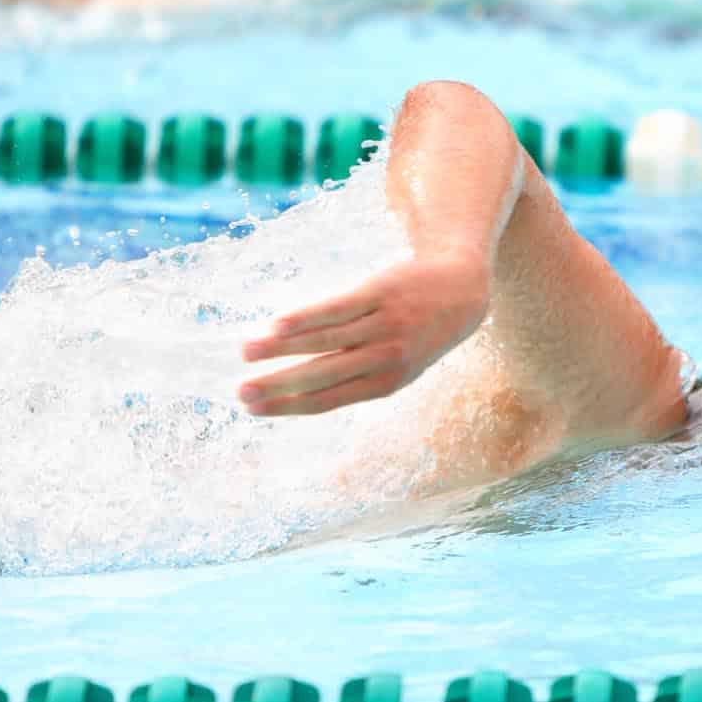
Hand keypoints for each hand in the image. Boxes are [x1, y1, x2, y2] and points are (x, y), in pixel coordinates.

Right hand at [239, 250, 490, 415]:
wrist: (461, 291)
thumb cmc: (419, 333)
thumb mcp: (397, 366)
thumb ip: (356, 377)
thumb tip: (300, 389)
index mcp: (384, 384)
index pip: (326, 401)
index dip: (287, 407)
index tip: (251, 410)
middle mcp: (383, 359)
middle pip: (320, 377)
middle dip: (277, 386)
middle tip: (240, 392)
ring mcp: (382, 326)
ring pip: (323, 341)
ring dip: (280, 348)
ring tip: (245, 352)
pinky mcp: (379, 293)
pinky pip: (336, 309)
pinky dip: (305, 318)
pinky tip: (277, 324)